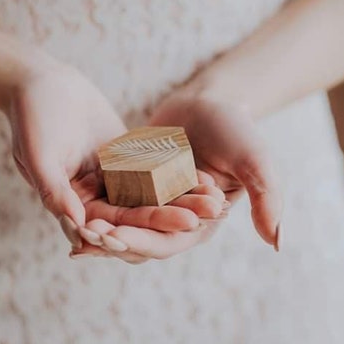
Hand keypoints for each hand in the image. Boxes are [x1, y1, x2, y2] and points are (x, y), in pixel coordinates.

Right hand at [6, 55, 224, 248]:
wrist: (40, 82)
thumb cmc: (32, 116)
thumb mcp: (39, 154)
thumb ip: (55, 191)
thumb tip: (78, 227)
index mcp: (70, 205)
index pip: (108, 226)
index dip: (141, 229)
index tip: (175, 230)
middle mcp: (92, 198)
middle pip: (134, 214)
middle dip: (169, 215)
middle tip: (204, 216)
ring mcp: (110, 179)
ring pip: (148, 195)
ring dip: (179, 199)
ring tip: (213, 200)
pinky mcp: (124, 160)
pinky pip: (152, 170)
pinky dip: (176, 174)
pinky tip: (204, 176)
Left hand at [69, 91, 279, 263]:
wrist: (211, 100)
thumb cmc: (237, 129)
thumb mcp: (254, 161)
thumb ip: (267, 197)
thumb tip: (277, 241)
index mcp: (200, 225)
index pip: (166, 243)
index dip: (140, 242)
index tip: (113, 236)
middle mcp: (173, 221)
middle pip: (137, 239)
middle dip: (111, 241)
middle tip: (83, 237)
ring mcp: (151, 204)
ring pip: (118, 224)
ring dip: (96, 228)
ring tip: (70, 226)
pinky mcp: (134, 186)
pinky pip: (108, 199)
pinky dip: (91, 203)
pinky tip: (66, 200)